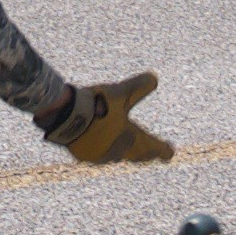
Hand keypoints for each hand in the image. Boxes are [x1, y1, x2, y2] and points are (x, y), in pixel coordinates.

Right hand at [41, 73, 174, 164]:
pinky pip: (96, 155)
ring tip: (125, 152)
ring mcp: (98, 155)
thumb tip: (155, 78)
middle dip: (145, 154)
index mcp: (130, 138)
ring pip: (115, 157)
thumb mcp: (120, 92)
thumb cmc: (96, 105)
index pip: (151, 146)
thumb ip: (139, 86)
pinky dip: (102, 151)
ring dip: (123, 153)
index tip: (170, 153)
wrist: (64, 116)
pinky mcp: (81, 154)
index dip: (162, 150)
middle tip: (152, 156)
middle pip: (135, 155)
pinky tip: (99, 148)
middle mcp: (117, 151)